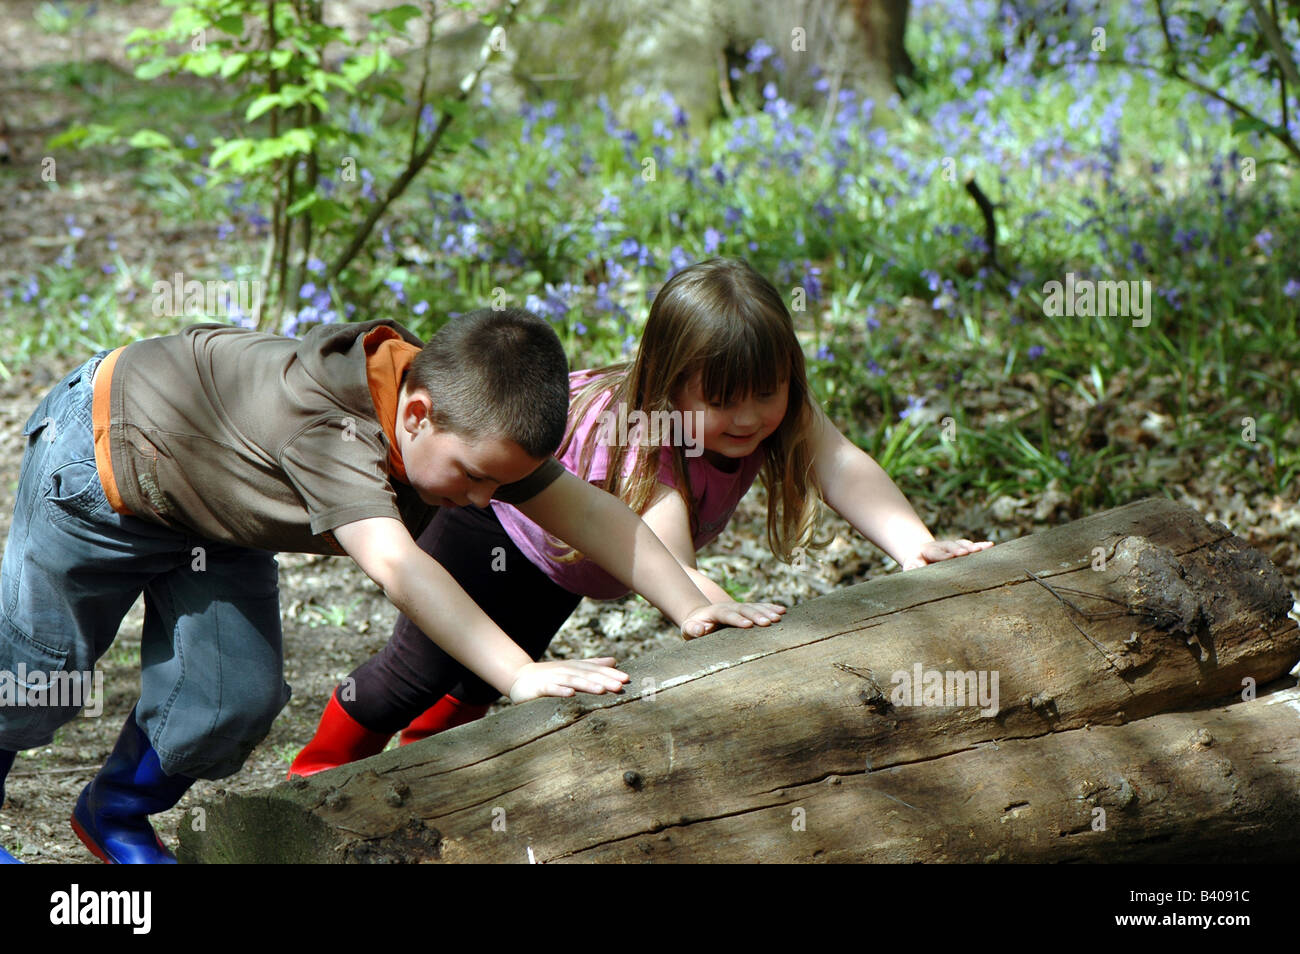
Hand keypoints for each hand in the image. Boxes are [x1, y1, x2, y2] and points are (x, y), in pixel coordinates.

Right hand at [508, 658, 629, 702]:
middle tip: (620, 685)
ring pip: (572, 681)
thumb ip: (592, 665)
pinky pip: (550, 689)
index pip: (596, 670)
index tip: (627, 679)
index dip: (611, 674)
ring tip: (601, 689)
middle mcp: (566, 671)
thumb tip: (614, 661)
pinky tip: (570, 694)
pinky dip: (560, 691)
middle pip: (587, 675)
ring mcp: (552, 678)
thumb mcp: (573, 669)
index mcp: (575, 668)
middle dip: (604, 680)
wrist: (520, 678)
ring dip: (586, 685)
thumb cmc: (551, 676)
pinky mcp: (539, 688)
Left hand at [681, 601, 786, 638]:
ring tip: (780, 616)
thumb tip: (700, 629)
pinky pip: (760, 607)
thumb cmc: (694, 628)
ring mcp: (739, 607)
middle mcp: (729, 607)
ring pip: (754, 607)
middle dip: (757, 615)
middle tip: (770, 622)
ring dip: (767, 611)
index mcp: (715, 612)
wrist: (700, 616)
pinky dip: (771, 608)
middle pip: (744, 609)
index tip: (748, 625)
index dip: (737, 619)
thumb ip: (692, 629)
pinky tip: (782, 611)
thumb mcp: (689, 629)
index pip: (727, 615)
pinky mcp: (746, 610)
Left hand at [899, 539, 992, 570]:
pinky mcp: (962, 548)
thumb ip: (913, 569)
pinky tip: (991, 545)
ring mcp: (953, 546)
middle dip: (960, 550)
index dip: (944, 555)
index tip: (951, 557)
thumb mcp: (910, 567)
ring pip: (964, 544)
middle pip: (952, 547)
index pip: (937, 553)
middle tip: (967, 552)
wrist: (920, 554)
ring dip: (973, 547)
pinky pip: (972, 546)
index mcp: (928, 551)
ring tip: (982, 549)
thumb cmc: (915, 564)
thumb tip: (918, 570)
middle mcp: (943, 546)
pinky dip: (981, 545)